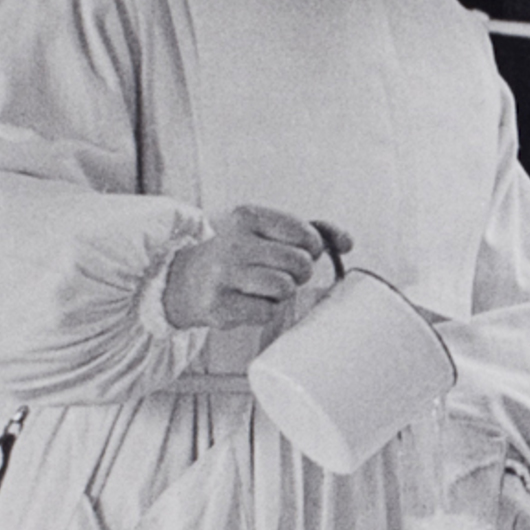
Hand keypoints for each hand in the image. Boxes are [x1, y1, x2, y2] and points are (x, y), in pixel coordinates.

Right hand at [163, 205, 345, 329]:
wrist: (182, 280)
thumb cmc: (236, 254)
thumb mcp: (265, 231)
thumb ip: (308, 230)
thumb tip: (347, 242)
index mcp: (247, 216)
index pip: (305, 233)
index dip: (312, 248)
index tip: (301, 251)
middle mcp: (234, 242)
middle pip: (300, 263)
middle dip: (299, 273)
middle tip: (283, 273)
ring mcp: (224, 275)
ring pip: (285, 288)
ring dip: (281, 293)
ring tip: (262, 287)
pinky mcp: (219, 306)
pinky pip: (267, 312)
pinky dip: (264, 311)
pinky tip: (246, 301)